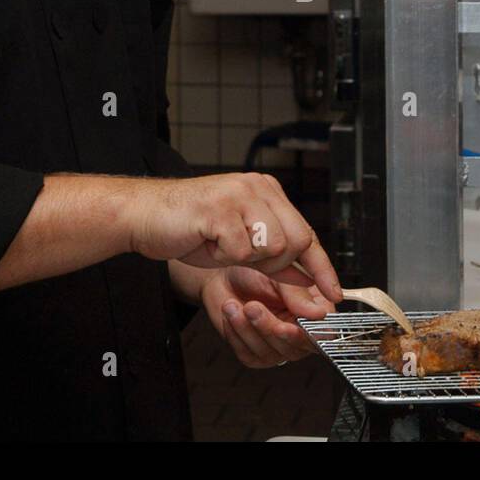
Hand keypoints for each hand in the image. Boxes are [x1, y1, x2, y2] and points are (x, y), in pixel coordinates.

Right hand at [124, 172, 341, 303]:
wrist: (145, 215)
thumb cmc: (191, 228)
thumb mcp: (241, 246)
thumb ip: (275, 259)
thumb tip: (309, 282)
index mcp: (267, 191)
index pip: (307, 232)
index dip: (322, 266)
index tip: (333, 293)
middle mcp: (258, 187)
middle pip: (295, 242)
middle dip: (273, 264)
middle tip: (241, 256)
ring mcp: (240, 194)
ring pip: (272, 248)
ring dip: (244, 258)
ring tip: (219, 244)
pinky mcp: (221, 208)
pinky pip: (242, 251)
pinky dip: (222, 256)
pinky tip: (206, 241)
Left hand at [201, 265, 336, 367]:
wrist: (224, 268)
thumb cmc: (256, 261)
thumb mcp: (280, 268)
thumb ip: (298, 292)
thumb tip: (319, 313)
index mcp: (316, 307)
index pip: (325, 333)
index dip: (310, 335)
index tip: (289, 326)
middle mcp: (300, 328)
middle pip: (296, 347)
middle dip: (271, 329)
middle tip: (253, 307)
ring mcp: (278, 342)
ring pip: (272, 354)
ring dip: (250, 329)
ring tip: (235, 305)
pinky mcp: (254, 350)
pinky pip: (250, 355)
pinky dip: (237, 334)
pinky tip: (232, 313)